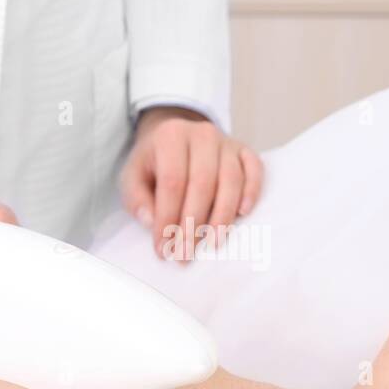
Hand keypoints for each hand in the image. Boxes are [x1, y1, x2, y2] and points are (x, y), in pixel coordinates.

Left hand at [119, 106, 262, 261]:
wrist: (177, 140)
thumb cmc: (155, 164)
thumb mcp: (133, 176)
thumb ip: (136, 199)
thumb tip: (151, 221)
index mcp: (170, 136)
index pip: (172, 181)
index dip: (168, 217)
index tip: (163, 247)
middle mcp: (202, 134)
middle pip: (202, 183)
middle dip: (194, 224)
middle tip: (185, 254)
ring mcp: (226, 142)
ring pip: (231, 180)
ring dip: (222, 216)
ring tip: (212, 244)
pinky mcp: (244, 151)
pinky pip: (254, 169)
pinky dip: (252, 191)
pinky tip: (242, 213)